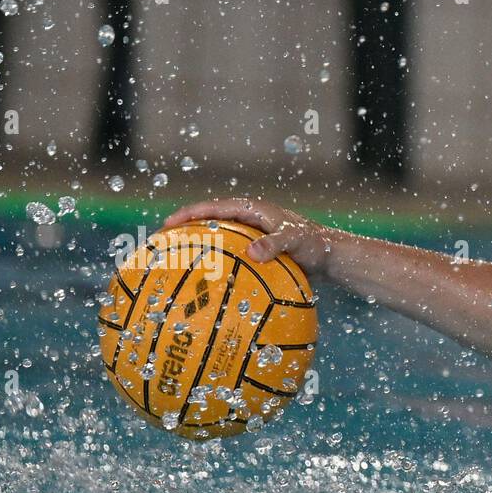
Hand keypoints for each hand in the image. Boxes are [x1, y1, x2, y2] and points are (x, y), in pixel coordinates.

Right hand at [160, 198, 339, 276]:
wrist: (330, 256)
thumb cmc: (315, 245)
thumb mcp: (296, 242)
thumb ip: (275, 245)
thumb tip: (252, 252)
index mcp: (252, 210)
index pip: (212, 208)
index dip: (188, 215)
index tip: (167, 225)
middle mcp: (247, 221)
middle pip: (209, 222)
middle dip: (185, 231)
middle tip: (161, 244)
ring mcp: (250, 237)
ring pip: (218, 240)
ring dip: (199, 249)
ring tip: (175, 264)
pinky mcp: (255, 253)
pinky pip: (230, 257)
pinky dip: (217, 265)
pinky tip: (206, 285)